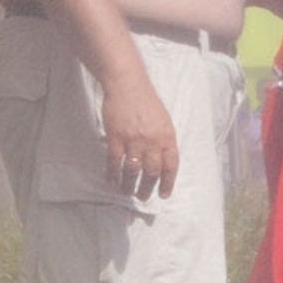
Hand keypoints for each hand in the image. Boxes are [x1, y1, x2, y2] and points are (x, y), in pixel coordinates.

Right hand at [100, 70, 179, 199]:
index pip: (171, 166)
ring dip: (130, 184)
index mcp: (168, 138)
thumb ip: (164, 141)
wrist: (128, 85)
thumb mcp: (164, 122)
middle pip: (152, 172)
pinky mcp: (116, 136)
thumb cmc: (147, 102)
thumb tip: (160, 160)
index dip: (168, 182)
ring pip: (133, 169)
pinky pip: (115, 160)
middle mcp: (153, 141)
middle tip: (143, 197)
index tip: (164, 194)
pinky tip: (111, 181)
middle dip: (148, 188)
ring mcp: (134, 140)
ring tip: (127, 192)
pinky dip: (112, 173)